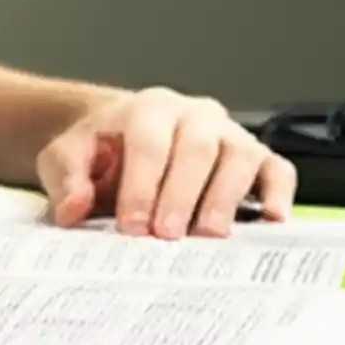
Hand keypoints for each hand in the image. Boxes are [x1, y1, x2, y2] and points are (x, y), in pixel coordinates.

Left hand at [36, 87, 297, 237]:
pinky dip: (279, 192)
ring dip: (225, 197)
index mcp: (148, 109)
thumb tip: (74, 208)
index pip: (149, 143)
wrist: (120, 139)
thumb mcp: (65, 158)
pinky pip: (276, 169)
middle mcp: (194, 115)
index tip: (132, 226)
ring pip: (240, 157)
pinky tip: (272, 219)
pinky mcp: (253, 157)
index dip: (142, 186)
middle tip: (167, 236)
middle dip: (181, 195)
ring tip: (209, 235)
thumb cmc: (98, 151)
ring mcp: (228, 134)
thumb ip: (66, 180)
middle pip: (197, 149)